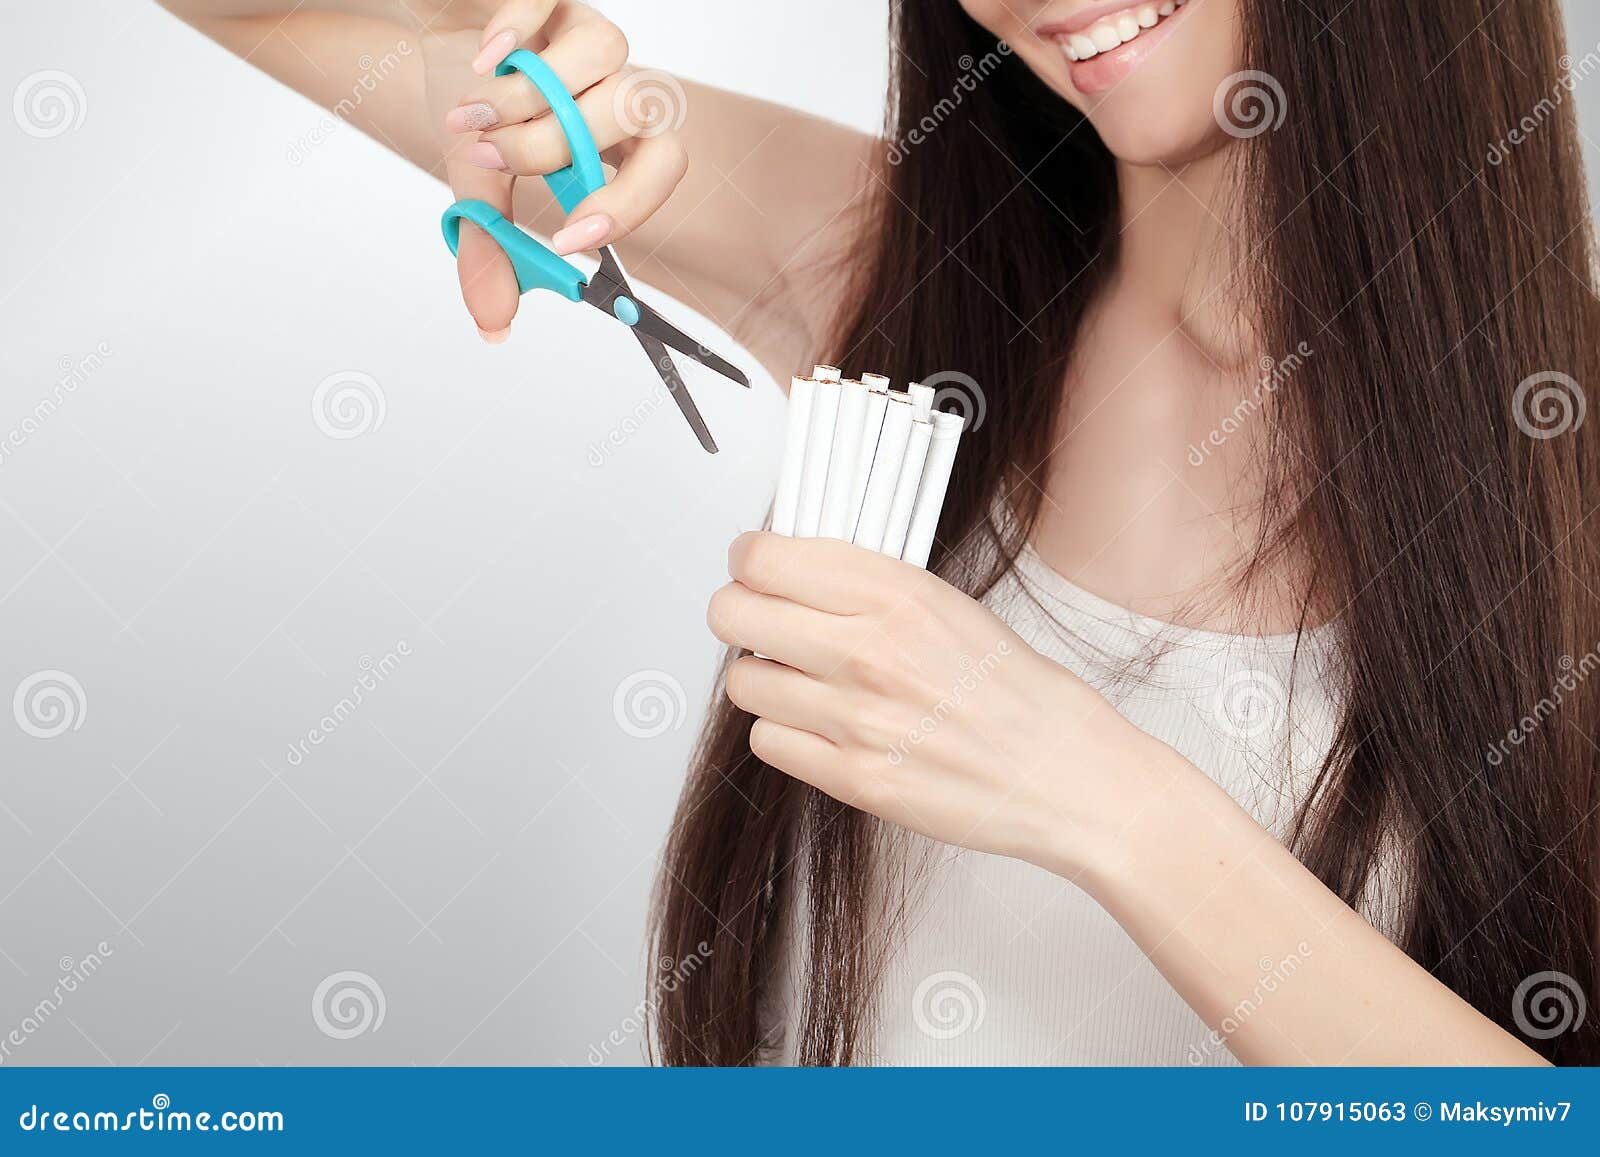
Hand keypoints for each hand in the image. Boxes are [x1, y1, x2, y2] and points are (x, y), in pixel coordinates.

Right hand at [420, 1, 687, 338]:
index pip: (661, 168)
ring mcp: (590, 35)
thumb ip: (493, 251)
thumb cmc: (478, 120)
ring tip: (471, 115)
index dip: (628, 204)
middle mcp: (614, 86)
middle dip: (559, 144)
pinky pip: (553, 2)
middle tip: (494, 158)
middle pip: (639, 110)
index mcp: (613, 142)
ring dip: (528, 95)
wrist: (434, 48)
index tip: (566, 239)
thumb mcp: (479, 190)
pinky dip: (516, 30)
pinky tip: (483, 58)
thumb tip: (494, 322)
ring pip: (605, 56)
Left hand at [707, 533, 1182, 878]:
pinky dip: (783, 733)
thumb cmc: (1018, 691)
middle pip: (731, 614)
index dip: (749, 562)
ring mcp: (855, 718)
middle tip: (759, 620)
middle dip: (738, 613)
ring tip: (800, 681)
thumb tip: (796, 571)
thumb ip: (869, 587)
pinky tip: (819, 726)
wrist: (1065, 774)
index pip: (764, 559)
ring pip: (743, 680)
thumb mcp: (948, 606)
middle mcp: (867, 650)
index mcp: (896, 594)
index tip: (756, 568)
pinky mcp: (853, 778)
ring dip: (762, 677)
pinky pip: (768, 742)